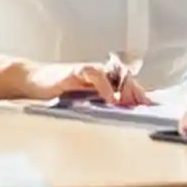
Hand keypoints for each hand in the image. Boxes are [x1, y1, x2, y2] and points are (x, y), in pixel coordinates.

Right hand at [18, 62, 151, 105]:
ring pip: (115, 74)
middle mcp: (99, 72)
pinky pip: (95, 74)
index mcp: (103, 80)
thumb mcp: (82, 101)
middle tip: (146, 108)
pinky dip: (105, 87)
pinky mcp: (76, 69)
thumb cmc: (57, 92)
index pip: (127, 85)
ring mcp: (89, 70)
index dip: (140, 95)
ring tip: (131, 105)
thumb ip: (99, 105)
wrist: (33, 81)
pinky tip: (110, 100)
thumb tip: (119, 116)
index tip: (153, 109)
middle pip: (126, 78)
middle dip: (137, 92)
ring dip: (125, 89)